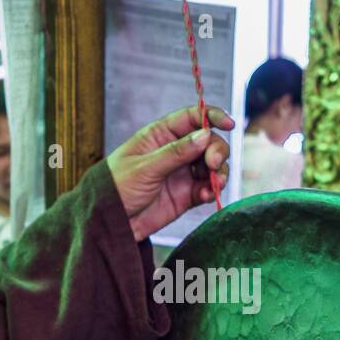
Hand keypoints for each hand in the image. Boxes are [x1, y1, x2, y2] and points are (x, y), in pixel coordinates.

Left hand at [105, 105, 233, 241]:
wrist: (110, 223)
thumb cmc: (117, 187)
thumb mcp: (144, 167)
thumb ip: (175, 152)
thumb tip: (204, 135)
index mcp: (160, 135)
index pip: (192, 117)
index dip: (212, 116)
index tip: (228, 124)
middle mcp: (175, 151)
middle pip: (208, 141)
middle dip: (216, 150)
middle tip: (213, 164)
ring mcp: (182, 173)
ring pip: (213, 165)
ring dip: (219, 172)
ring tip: (215, 183)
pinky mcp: (187, 195)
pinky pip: (207, 188)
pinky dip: (212, 190)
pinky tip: (206, 195)